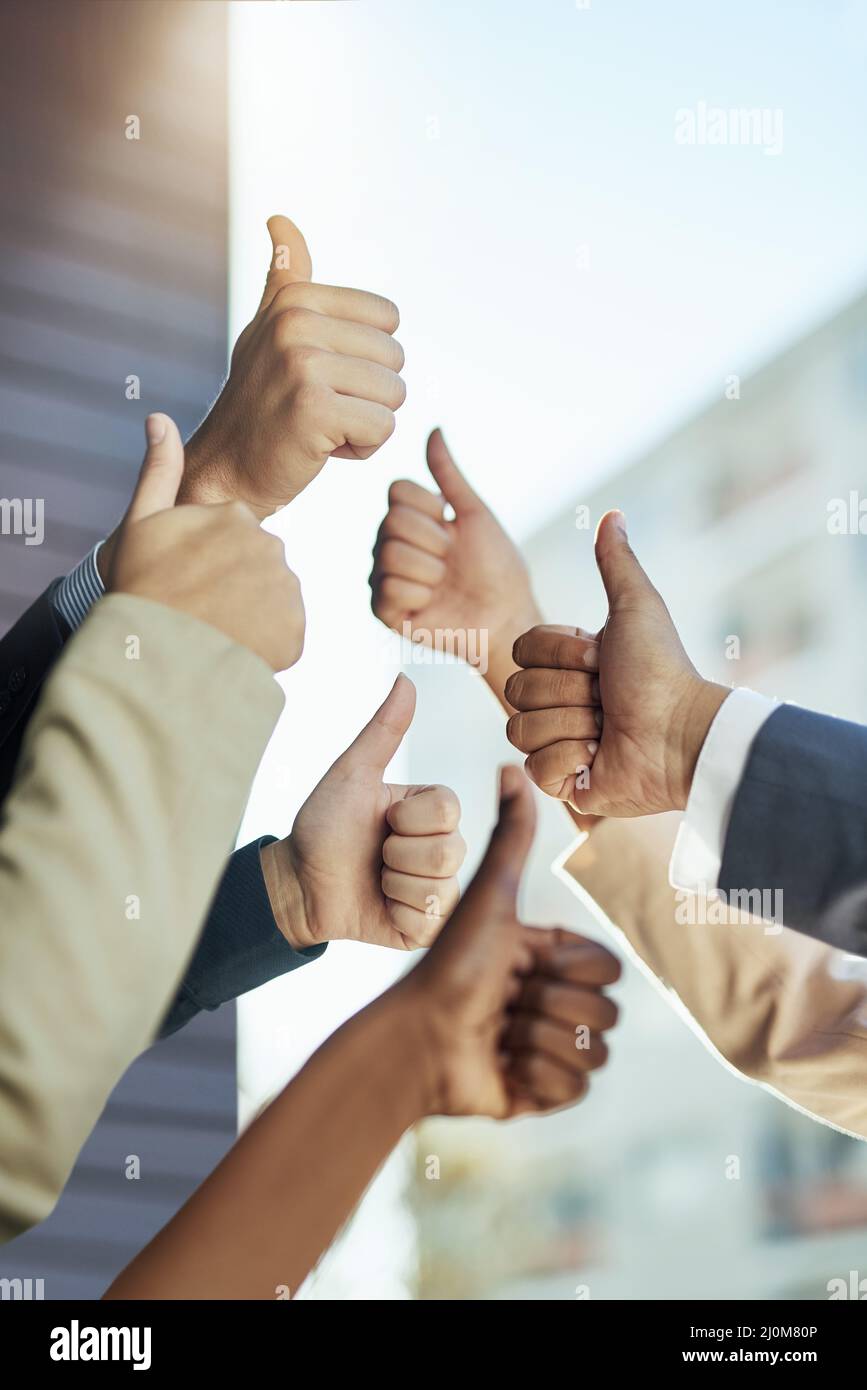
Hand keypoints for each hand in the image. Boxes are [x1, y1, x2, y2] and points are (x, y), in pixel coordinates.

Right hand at [107, 414, 304, 672]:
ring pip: (274, 598)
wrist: (155, 657)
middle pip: (259, 565)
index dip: (212, 558)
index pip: (237, 534)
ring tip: (218, 626)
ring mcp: (285, 588)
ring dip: (253, 612)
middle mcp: (269, 546)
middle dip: (236, 584)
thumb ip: (159, 469)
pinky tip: (236, 644)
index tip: (189, 576)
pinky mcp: (295, 628)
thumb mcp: (142, 522)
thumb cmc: (144, 589)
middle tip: (202, 605)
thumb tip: (159, 417)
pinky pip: (285, 631)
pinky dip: (267, 640)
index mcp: (236, 516)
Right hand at [181, 216, 405, 516]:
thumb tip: (281, 219)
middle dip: (369, 394)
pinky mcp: (314, 408)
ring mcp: (303, 364)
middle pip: (395, 358)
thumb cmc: (258, 403)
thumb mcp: (267, 330)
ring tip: (321, 426)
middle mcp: (296, 322)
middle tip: (320, 407)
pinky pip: (382, 427)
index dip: (367, 357)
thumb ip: (285, 278)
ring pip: (394, 395)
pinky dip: (362, 448)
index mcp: (295, 298)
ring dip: (366, 422)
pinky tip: (322, 447)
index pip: (388, 319)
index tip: (322, 376)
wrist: (227, 469)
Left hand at [261, 674, 465, 950]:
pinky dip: (396, 909)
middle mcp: (444, 850)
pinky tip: (380, 902)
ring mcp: (439, 890)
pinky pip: (429, 918)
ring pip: (438, 886)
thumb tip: (406, 679)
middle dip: (396, 852)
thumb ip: (383, 730)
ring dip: (393, 882)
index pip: (449, 810)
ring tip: (375, 877)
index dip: (407, 818)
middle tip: (375, 853)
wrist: (297, 882)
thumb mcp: (352, 775)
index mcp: (432, 812)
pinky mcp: (427, 927)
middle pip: (448, 850)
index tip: (382, 820)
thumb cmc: (323, 826)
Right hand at [370, 429, 539, 694]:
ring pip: (390, 555)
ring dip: (430, 571)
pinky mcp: (385, 611)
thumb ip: (449, 475)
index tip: (452, 526)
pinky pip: (387, 590)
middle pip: (392, 522)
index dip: (431, 508)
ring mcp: (386, 577)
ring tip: (445, 583)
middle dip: (435, 542)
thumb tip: (435, 430)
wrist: (508, 616)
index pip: (397, 491)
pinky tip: (432, 604)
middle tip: (451, 560)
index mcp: (412, 519)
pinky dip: (419, 595)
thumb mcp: (475, 514)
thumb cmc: (498, 567)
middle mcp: (392, 545)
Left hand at [401, 765, 619, 1118]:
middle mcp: (551, 1002)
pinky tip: (503, 1063)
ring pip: (596, 1053)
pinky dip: (539, 1078)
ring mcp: (548, 1050)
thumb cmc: (448, 964)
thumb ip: (510, 835)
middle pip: (607, 1011)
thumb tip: (511, 764)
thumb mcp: (488, 896)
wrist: (413, 1038)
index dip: (570, 966)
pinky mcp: (538, 1094)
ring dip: (543, 1041)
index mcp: (545, 958)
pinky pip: (576, 1090)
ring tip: (500, 1032)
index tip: (524, 962)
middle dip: (553, 1006)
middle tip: (507, 1000)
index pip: (607, 965)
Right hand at [507, 511, 728, 815]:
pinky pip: (536, 768)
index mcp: (568, 664)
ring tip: (607, 731)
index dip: (560, 655)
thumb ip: (616, 564)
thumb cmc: (660, 672)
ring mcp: (556, 742)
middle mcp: (557, 701)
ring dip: (572, 726)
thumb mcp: (636, 609)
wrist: (680, 735)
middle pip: (518, 689)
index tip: (601, 660)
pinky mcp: (561, 783)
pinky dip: (572, 761)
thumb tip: (612, 514)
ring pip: (521, 729)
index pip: (523, 650)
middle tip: (607, 699)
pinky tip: (600, 759)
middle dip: (568, 693)